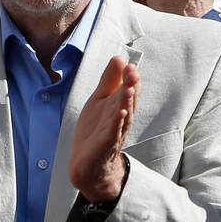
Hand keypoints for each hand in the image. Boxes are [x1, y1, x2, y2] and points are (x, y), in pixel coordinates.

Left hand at [69, 55, 138, 201]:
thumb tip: (120, 57)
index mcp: (120, 105)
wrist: (88, 164)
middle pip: (128, 100)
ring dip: (126, 102)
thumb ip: (110, 80)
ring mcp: (114, 131)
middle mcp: (121, 118)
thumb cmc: (96, 130)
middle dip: (131, 86)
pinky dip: (116, 123)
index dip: (129, 78)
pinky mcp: (105, 145)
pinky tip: (119, 113)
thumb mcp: (101, 100)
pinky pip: (113, 133)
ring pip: (123, 115)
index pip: (128, 89)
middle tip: (133, 71)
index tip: (130, 64)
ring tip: (129, 88)